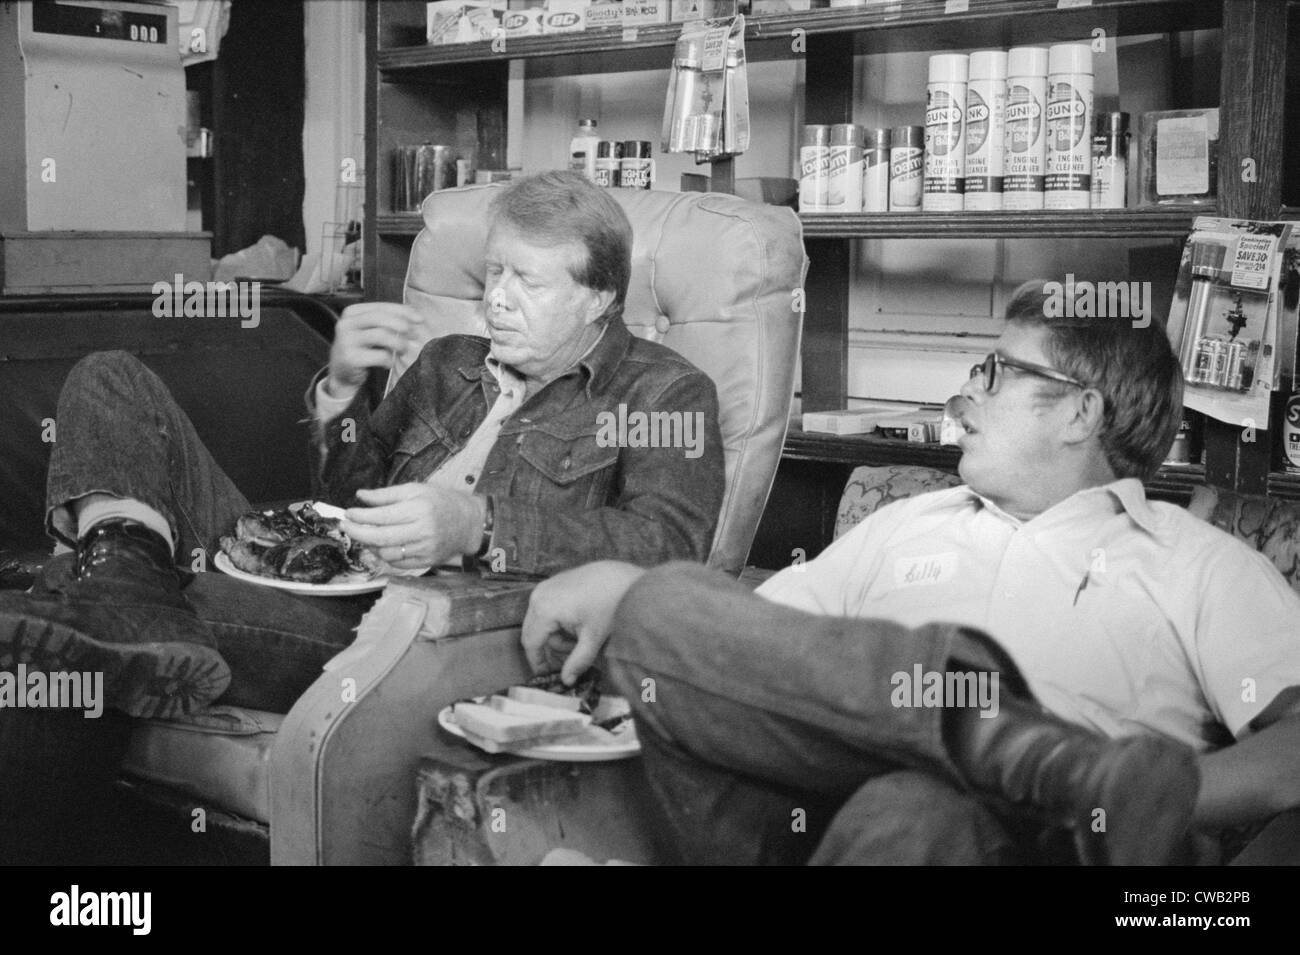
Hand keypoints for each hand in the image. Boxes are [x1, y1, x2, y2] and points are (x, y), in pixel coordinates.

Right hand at [326, 303, 424, 398]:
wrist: (342, 373)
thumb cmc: (363, 349)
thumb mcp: (372, 330)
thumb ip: (389, 321)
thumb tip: (417, 318)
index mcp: (352, 312)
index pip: (381, 306)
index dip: (403, 311)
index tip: (420, 319)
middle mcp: (346, 324)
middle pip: (380, 318)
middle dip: (402, 325)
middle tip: (414, 335)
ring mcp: (346, 341)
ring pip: (381, 335)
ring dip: (398, 343)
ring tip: (404, 350)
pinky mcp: (350, 358)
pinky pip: (379, 355)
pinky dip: (389, 359)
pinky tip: (389, 363)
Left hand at [342, 484, 484, 568]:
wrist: (469, 523)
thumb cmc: (441, 502)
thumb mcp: (416, 489)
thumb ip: (386, 494)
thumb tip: (360, 496)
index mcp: (419, 509)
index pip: (381, 516)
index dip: (360, 516)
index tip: (348, 513)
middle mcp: (422, 531)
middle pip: (380, 537)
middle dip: (357, 533)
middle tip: (346, 526)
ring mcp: (424, 549)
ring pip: (386, 553)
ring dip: (370, 545)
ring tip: (366, 535)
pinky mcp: (426, 561)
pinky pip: (397, 563)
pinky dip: (385, 554)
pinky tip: (382, 545)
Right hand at [521, 561, 646, 684]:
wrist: (625, 577)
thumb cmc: (609, 605)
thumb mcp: (593, 639)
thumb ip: (577, 663)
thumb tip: (566, 681)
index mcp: (543, 609)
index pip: (531, 643)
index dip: (538, 662)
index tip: (548, 675)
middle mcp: (539, 595)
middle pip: (534, 632)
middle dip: (552, 647)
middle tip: (571, 658)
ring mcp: (546, 585)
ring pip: (542, 621)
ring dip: (558, 634)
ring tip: (582, 637)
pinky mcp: (556, 581)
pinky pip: (549, 607)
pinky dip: (560, 620)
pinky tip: (581, 622)